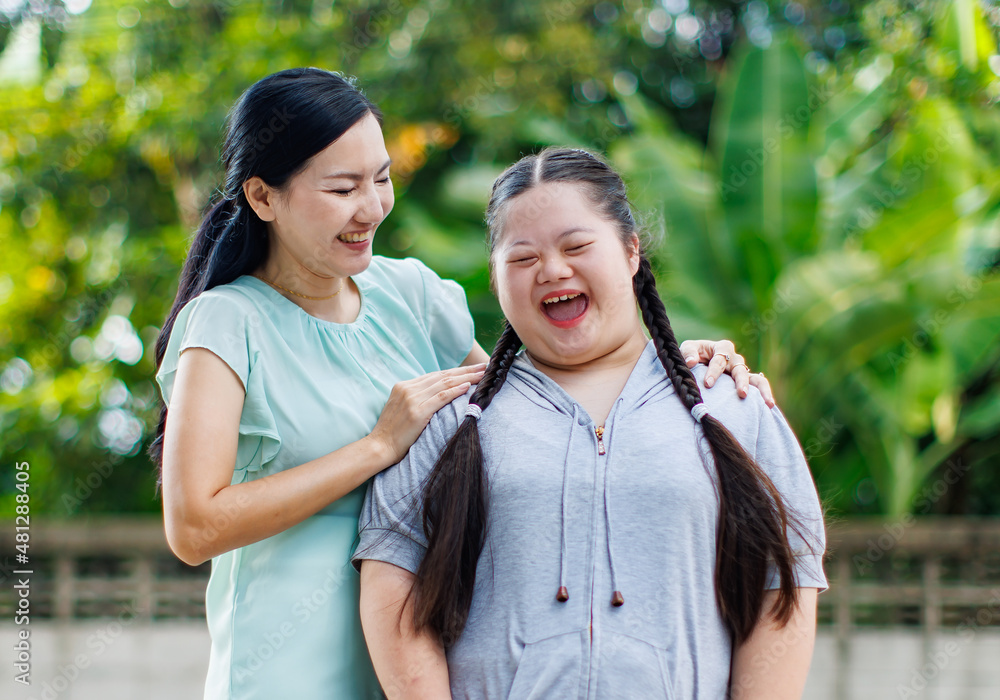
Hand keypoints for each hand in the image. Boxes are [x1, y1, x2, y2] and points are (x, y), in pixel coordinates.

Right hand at [368, 364, 486, 463]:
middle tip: (484, 367)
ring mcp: (412, 399)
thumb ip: (416, 398)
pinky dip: (455, 391)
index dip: (455, 371)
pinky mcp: (417, 412)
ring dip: (466, 378)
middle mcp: (408, 389)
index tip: (472, 369)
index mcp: (404, 386)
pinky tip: (468, 386)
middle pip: (442, 376)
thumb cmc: (393, 433)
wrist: (379, 447)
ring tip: (482, 375)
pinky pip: (441, 397)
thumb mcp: (402, 409)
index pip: (435, 375)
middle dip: (465, 371)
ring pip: (444, 384)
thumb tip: (438, 396)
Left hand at [678, 339, 774, 407]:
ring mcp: (742, 372)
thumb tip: (690, 362)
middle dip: (741, 381)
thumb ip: (688, 353)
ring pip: (756, 379)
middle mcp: (735, 359)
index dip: (714, 372)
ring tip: (767, 403)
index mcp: (722, 348)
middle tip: (742, 394)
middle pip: (740, 369)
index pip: (719, 360)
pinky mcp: (746, 383)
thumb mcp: (688, 349)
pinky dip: (765, 396)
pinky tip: (769, 408)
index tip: (708, 384)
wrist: (697, 363)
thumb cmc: (693, 355)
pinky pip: (759, 388)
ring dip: (761, 390)